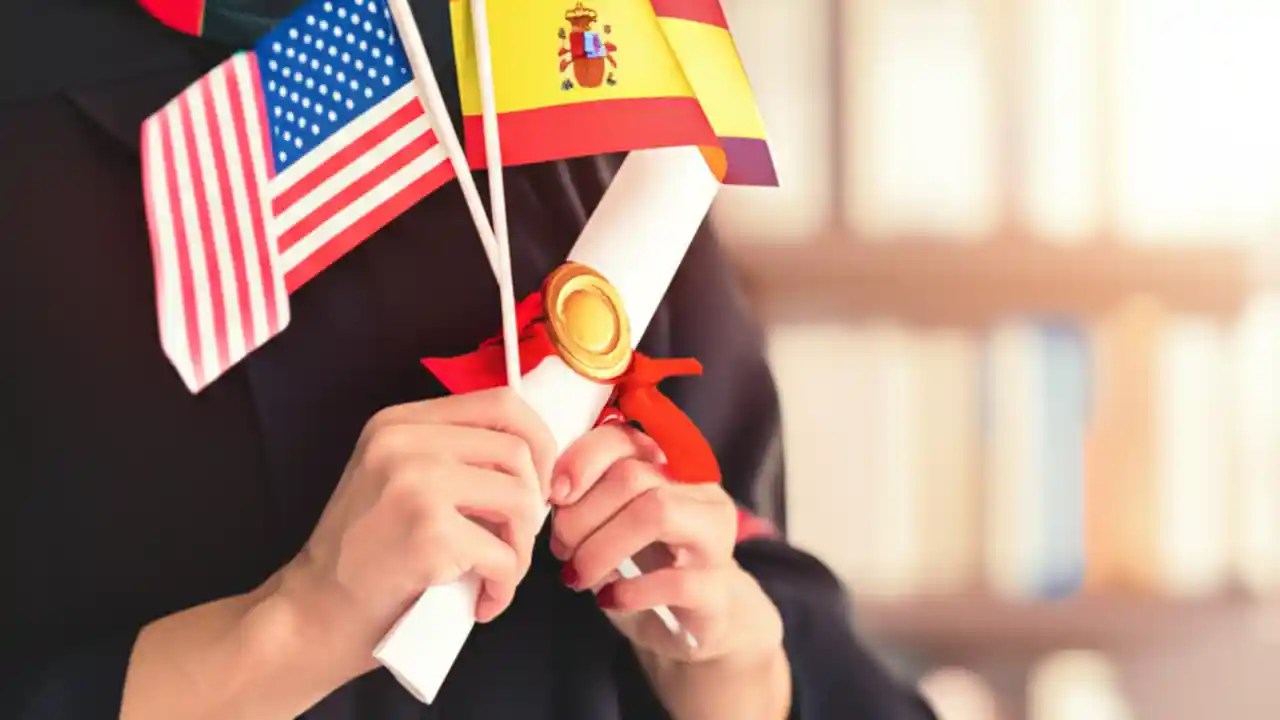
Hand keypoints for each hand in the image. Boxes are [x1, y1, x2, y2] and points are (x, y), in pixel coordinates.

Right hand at [279, 388, 555, 676]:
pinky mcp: (428, 534)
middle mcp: (404, 442)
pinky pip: (504, 554)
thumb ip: (451, 457)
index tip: (539, 484)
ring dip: (522, 547)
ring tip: (498, 575)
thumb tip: (536, 461)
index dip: (538, 442)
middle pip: (517, 450)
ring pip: (519, 499)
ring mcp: (415, 484)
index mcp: (398, 422)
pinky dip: (505, 585)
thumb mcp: (395, 480)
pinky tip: (482, 602)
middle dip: (534, 501)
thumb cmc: (364, 557)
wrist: (312, 614)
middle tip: (517, 538)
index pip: (501, 402)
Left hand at [549, 423, 782, 664]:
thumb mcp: (615, 523)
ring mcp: (714, 538)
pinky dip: (630, 591)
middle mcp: (699, 493)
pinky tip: (608, 598)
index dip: (582, 460)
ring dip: (601, 548)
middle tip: (561, 548)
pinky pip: (674, 580)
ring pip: (656, 513)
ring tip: (578, 575)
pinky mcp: (716, 587)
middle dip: (581, 515)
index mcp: (671, 467)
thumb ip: (590, 497)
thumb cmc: (649, 565)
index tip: (554, 496)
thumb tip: (553, 493)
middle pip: (632, 476)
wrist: (697, 621)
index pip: (624, 438)